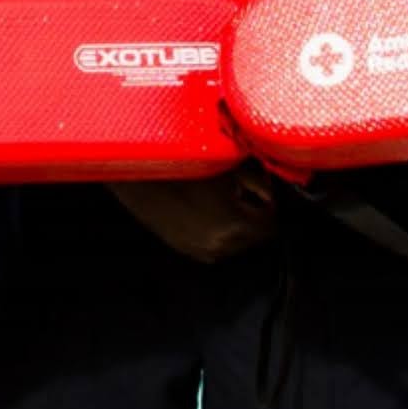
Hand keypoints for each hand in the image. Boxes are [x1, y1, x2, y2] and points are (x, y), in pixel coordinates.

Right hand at [109, 168, 277, 263]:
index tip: (265, 189)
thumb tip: (270, 187)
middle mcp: (219, 244)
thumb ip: (258, 177)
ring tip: (223, 195)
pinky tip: (204, 204)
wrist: (136, 169)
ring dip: (235, 222)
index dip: (271, 203)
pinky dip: (214, 227)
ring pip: (233, 242)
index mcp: (234, 224)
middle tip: (246, 190)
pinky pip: (212, 242)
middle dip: (254, 214)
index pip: (271, 225)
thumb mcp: (228, 161)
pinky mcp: (183, 247)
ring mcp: (199, 249)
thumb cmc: (179, 159)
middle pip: (254, 237)